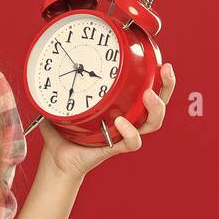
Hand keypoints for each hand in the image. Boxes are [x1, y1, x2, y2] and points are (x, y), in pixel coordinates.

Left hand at [38, 62, 175, 179]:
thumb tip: (51, 60)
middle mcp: (127, 118)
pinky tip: (121, 122)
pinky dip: (130, 132)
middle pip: (159, 103)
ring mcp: (123, 133)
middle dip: (167, 86)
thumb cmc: (62, 130)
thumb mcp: (61, 100)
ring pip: (152, 123)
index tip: (161, 61)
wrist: (56, 158)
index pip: (147, 88)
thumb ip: (59, 82)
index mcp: (120, 104)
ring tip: (148, 96)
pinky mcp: (115, 147)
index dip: (159, 76)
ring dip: (155, 108)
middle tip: (166, 71)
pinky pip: (131, 142)